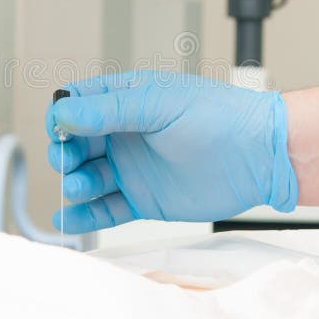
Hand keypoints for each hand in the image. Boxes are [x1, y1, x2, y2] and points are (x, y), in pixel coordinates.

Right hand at [44, 71, 296, 232]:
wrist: (259, 156)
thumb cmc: (219, 118)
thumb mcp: (159, 104)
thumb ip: (109, 110)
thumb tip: (63, 112)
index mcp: (127, 100)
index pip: (77, 105)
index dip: (61, 118)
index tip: (58, 130)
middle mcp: (125, 133)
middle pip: (75, 144)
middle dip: (64, 154)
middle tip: (69, 162)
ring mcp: (133, 167)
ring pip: (87, 178)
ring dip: (74, 184)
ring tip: (79, 187)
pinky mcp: (143, 199)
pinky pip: (105, 209)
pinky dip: (84, 216)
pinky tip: (68, 218)